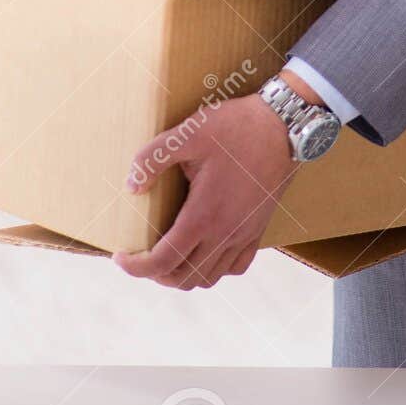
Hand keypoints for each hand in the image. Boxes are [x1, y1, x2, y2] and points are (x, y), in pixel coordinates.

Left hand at [112, 94, 298, 289]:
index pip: (163, 262)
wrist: (284, 125)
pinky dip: (214, 269)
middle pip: (184, 278)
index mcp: (203, 216)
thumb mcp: (188, 133)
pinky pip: (235, 266)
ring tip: (168, 257)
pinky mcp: (258, 229)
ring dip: (183, 275)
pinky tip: (204, 251)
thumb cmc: (236, 127)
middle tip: (141, 255)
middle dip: (156, 274)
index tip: (121, 258)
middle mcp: (225, 234)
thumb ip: (153, 158)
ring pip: (209, 278)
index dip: (136, 268)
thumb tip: (132, 186)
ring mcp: (244, 235)